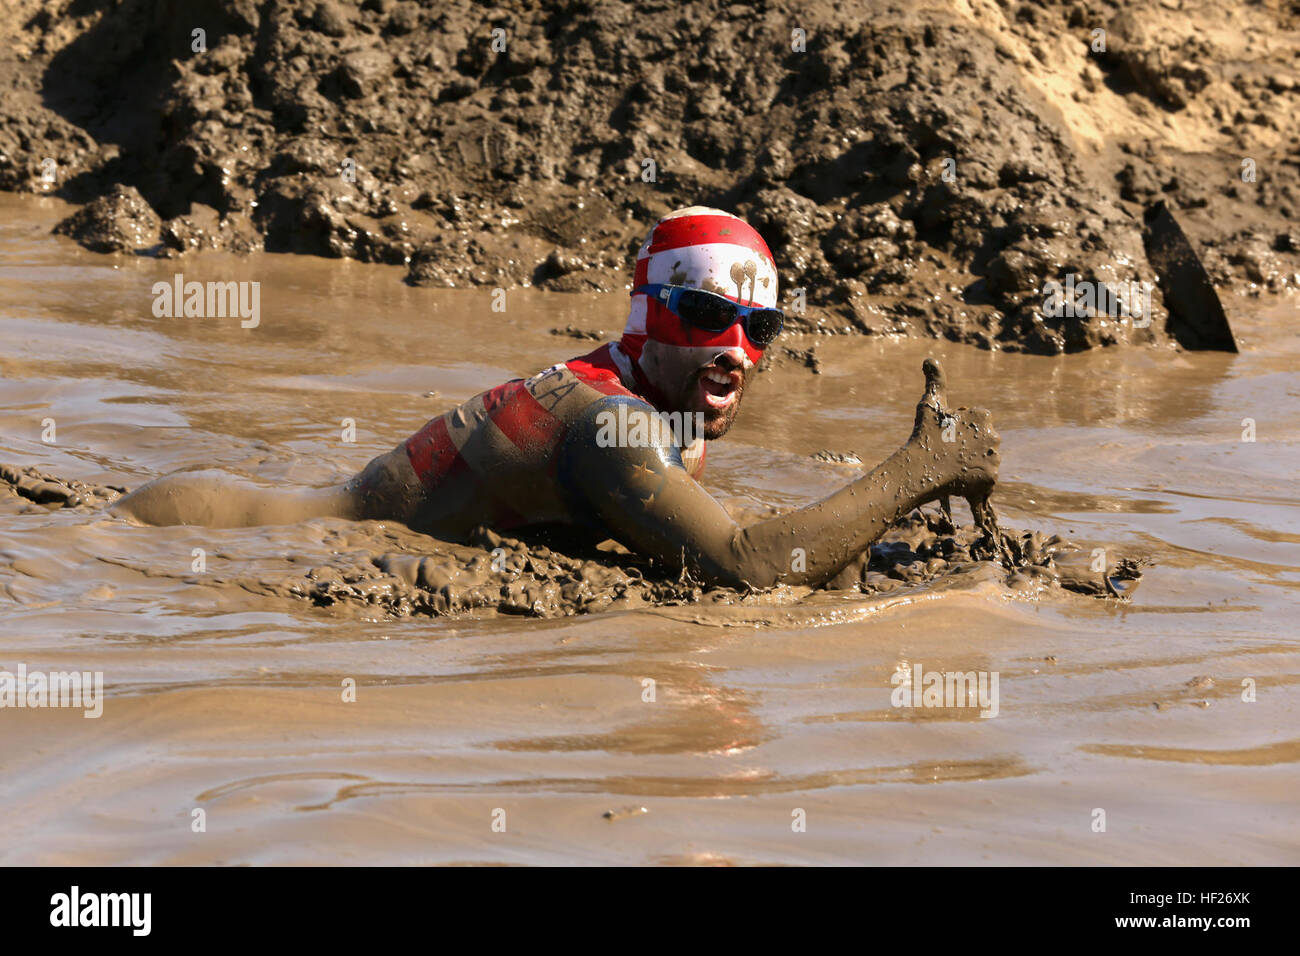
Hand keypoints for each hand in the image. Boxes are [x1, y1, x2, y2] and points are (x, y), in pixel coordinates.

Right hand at [907, 358, 999, 500]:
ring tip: (951, 469)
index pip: (976, 427)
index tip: (946, 438)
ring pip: (984, 463)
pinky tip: (957, 482)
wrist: (919, 468)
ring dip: (971, 467)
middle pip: (983, 445)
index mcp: (983, 415)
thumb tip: (930, 358)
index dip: (959, 434)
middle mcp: (994, 435)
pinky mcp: (991, 479)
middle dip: (968, 451)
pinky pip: (985, 483)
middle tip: (947, 456)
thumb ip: (935, 380)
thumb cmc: (923, 434)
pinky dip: (974, 485)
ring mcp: (994, 458)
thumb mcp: (929, 404)